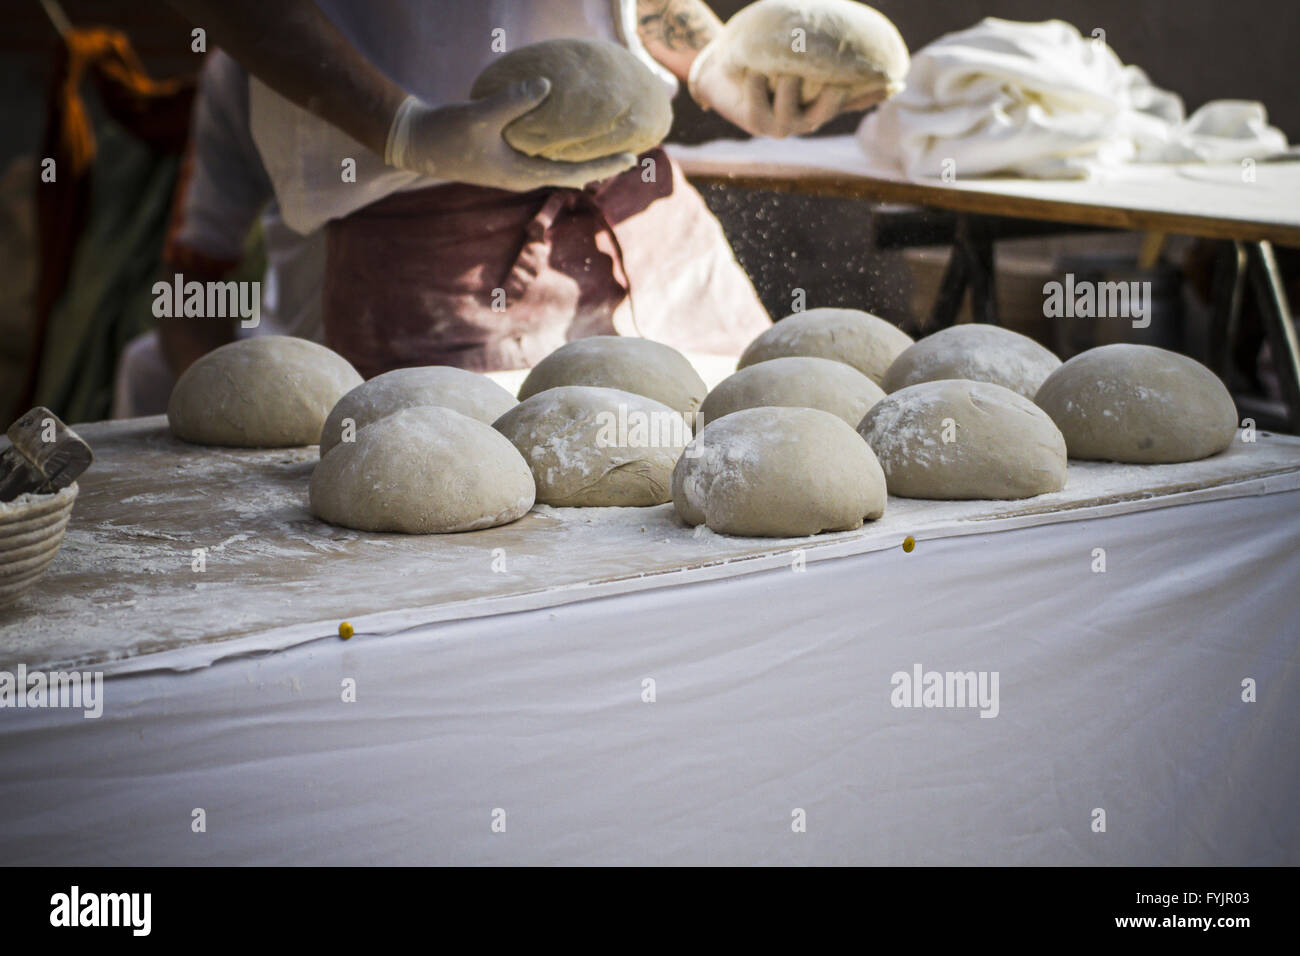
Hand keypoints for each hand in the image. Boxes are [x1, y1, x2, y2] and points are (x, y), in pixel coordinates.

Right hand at [386, 79, 637, 190]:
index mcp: (523, 174)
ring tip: (611, 147)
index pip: (575, 173)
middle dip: (602, 164)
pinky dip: (564, 148)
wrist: (417, 142)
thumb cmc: (447, 132)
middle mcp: (524, 175)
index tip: (633, 157)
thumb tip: (545, 85)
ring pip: (561, 167)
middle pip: (574, 173)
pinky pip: (546, 155)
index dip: (604, 165)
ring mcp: (515, 168)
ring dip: (586, 159)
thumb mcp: (479, 115)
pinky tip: (572, 136)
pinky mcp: (507, 157)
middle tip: (633, 152)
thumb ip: (512, 101)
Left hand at [689, 40, 873, 137]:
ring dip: (787, 84)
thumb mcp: (797, 55)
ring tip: (783, 69)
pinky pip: (758, 104)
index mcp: (820, 104)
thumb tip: (858, 36)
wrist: (722, 72)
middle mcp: (804, 119)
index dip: (869, 93)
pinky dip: (757, 85)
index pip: (851, 100)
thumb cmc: (764, 60)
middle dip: (829, 93)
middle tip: (829, 76)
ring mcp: (780, 125)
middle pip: (825, 110)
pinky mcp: (755, 124)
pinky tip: (754, 72)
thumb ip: (823, 52)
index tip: (891, 80)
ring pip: (790, 108)